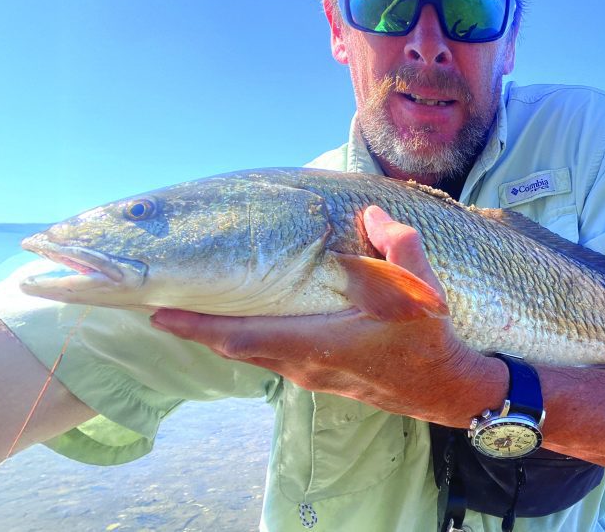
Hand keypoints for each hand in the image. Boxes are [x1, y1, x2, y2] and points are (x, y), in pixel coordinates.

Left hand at [150, 206, 505, 424]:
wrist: (445, 390)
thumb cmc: (429, 343)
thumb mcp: (422, 292)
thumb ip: (398, 247)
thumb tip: (371, 213)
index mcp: (319, 343)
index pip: (242, 336)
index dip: (198, 326)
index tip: (158, 313)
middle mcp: (305, 365)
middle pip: (236, 348)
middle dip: (198, 329)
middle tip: (161, 306)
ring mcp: (311, 376)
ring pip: (253, 355)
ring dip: (222, 335)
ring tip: (196, 311)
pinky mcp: (321, 377)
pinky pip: (271, 358)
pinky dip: (248, 340)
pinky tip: (249, 322)